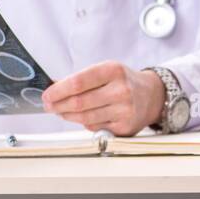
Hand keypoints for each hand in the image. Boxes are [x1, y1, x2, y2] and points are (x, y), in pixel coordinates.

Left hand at [41, 61, 164, 135]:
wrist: (152, 95)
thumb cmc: (123, 81)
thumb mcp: (106, 71)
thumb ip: (81, 79)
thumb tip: (53, 87)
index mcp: (113, 70)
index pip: (78, 82)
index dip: (58, 90)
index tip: (47, 95)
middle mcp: (121, 90)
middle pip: (79, 102)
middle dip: (58, 105)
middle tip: (49, 105)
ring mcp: (124, 110)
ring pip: (84, 118)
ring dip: (67, 115)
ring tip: (61, 111)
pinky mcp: (125, 127)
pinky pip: (95, 127)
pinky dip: (85, 123)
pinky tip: (83, 116)